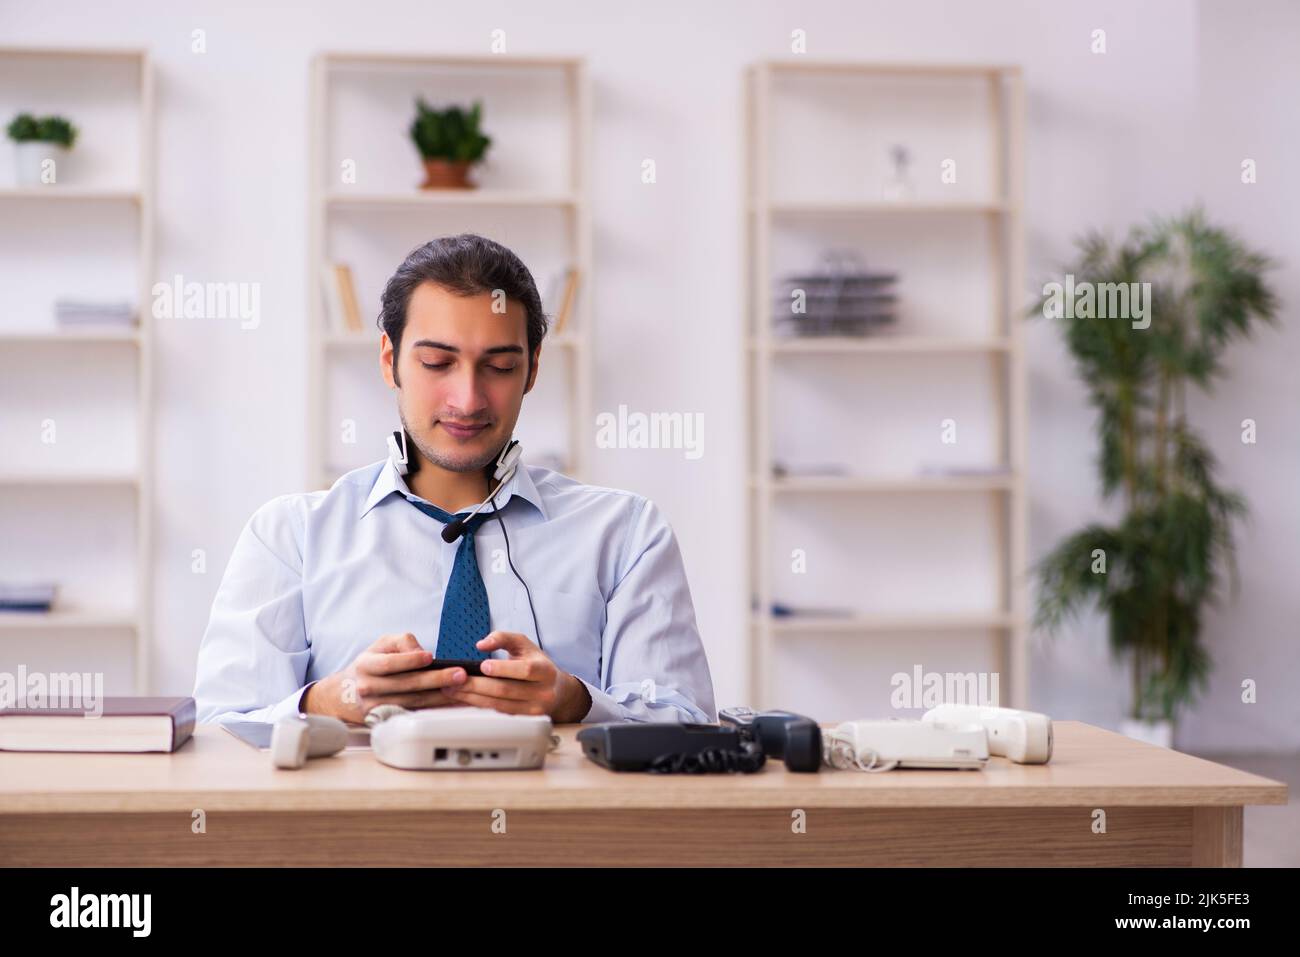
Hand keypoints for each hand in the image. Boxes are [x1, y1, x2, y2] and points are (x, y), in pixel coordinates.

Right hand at [302, 632, 467, 723]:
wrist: (347, 693)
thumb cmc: (371, 664)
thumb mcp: (381, 645)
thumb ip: (402, 642)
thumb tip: (422, 652)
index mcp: (366, 666)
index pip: (389, 664)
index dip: (410, 660)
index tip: (431, 657)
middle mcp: (369, 688)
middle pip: (406, 685)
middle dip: (436, 679)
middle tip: (459, 675)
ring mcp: (377, 707)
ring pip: (414, 701)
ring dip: (441, 696)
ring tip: (462, 689)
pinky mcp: (387, 719)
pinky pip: (415, 712)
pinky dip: (435, 707)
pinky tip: (452, 702)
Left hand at [442, 631, 591, 722]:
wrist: (557, 691)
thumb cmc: (537, 664)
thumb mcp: (524, 645)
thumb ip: (503, 638)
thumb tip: (481, 644)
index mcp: (544, 670)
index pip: (524, 670)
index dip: (503, 669)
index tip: (482, 666)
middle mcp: (542, 692)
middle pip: (506, 690)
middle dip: (477, 685)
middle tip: (455, 680)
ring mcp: (534, 710)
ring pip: (499, 705)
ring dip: (473, 698)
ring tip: (453, 690)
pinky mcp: (524, 721)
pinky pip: (498, 714)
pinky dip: (479, 707)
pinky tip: (465, 700)